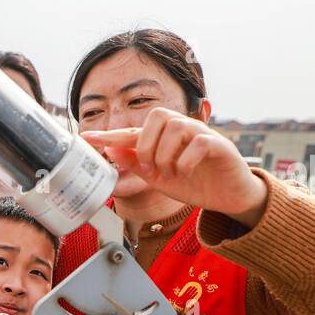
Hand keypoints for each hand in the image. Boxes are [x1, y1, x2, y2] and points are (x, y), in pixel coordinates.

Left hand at [82, 107, 268, 229]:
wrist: (227, 197)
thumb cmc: (194, 183)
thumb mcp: (158, 178)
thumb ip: (136, 164)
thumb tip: (111, 150)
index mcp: (164, 137)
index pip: (133, 131)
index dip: (110, 134)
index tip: (86, 138)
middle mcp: (182, 128)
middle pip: (156, 117)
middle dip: (147, 146)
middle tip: (152, 170)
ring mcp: (201, 133)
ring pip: (176, 127)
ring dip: (166, 156)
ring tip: (171, 174)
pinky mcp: (219, 144)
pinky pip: (197, 142)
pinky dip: (186, 161)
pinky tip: (187, 173)